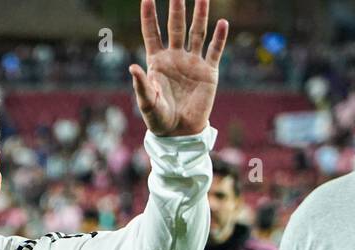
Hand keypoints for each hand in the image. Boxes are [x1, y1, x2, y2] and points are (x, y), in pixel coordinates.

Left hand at [130, 0, 228, 137]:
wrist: (180, 133)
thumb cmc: (160, 119)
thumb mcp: (147, 103)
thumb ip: (141, 85)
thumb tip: (132, 67)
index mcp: (157, 62)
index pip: (152, 33)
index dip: (149, 16)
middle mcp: (175, 57)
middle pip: (176, 27)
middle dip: (177, 8)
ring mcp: (193, 63)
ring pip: (197, 33)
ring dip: (200, 15)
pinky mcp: (209, 72)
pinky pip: (215, 51)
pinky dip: (219, 38)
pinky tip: (222, 23)